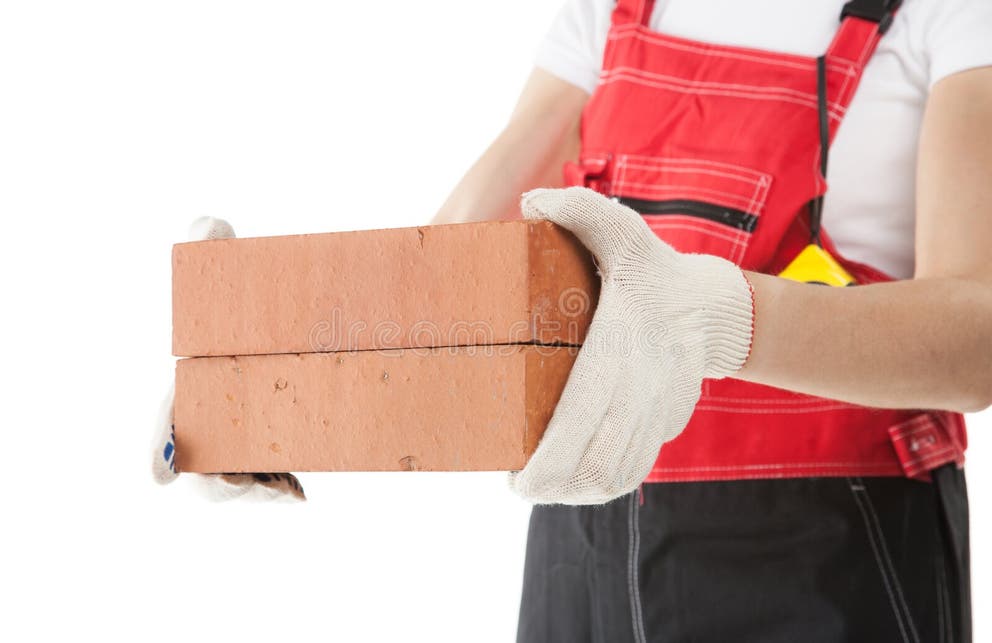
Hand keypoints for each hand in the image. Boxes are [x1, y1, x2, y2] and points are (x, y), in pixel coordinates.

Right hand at [151, 216, 304, 501]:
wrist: (277, 315)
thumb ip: (212, 239)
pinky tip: (297, 493)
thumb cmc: (238, 290)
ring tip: (287, 492)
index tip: (160, 473)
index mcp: (187, 383)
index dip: (157, 446)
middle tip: (253, 485)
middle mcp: (207, 415)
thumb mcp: (226, 264)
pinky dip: (279, 488)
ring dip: (257, 492)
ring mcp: (239, 432)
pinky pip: (267, 475)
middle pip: (203, 469)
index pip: (164, 421)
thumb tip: (210, 225)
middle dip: (223, 485)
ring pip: (236, 481)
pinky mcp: (269, 438)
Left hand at [509, 188, 753, 504]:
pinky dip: (604, 485)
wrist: (713, 308)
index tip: (516, 476)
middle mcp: (642, 388)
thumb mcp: (621, 230)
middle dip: (553, 486)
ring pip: (616, 474)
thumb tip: (530, 202)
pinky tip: (579, 484)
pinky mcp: (667, 426)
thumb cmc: (655, 271)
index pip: (583, 417)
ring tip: (543, 487)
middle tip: (520, 484)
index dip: (548, 459)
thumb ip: (578, 210)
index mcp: (622, 346)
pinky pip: (635, 469)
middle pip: (596, 462)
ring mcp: (659, 413)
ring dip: (576, 491)